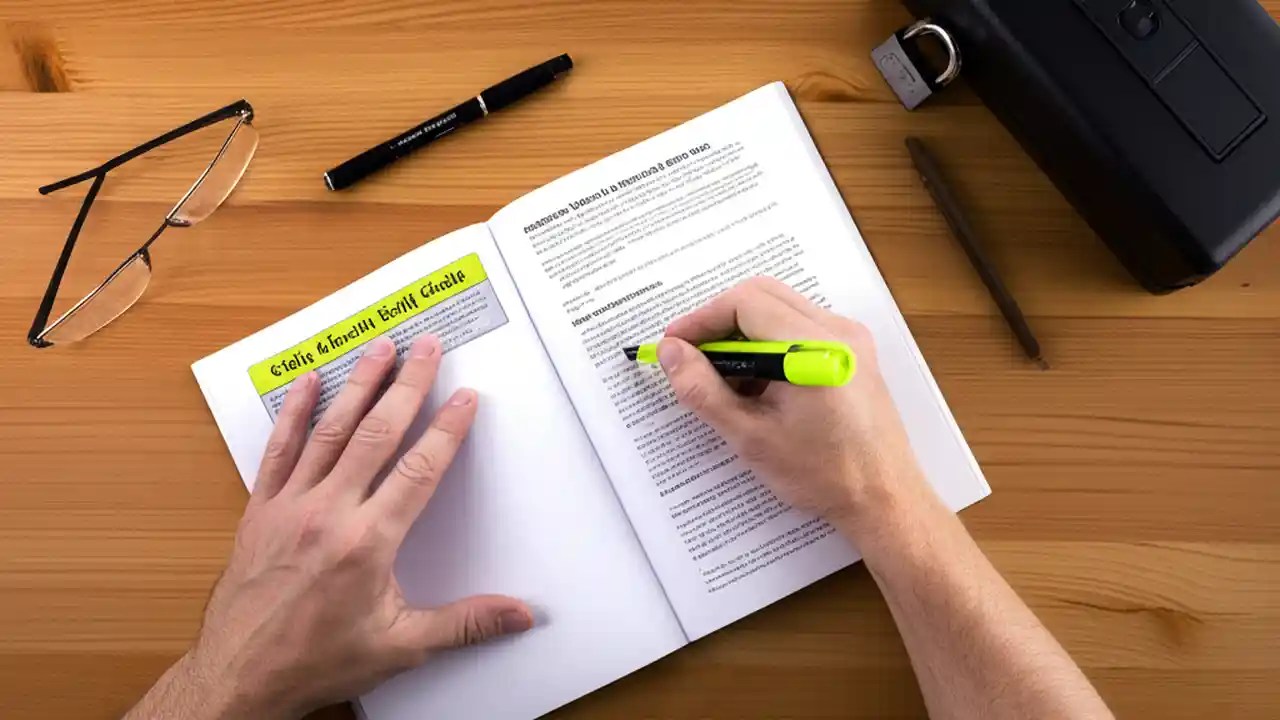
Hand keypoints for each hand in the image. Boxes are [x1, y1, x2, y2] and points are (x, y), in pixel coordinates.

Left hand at [131, 335, 532, 719]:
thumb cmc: (316, 662)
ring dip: (358, 386)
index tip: (464, 398)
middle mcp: (328, 514)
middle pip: (377, 434)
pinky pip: (279, 450)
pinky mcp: (260, 511)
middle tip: (426, 347)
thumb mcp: (401, 646)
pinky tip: (307, 384)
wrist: (240, 677)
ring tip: (379, 349)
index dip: (447, 429)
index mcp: (368, 543)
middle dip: (407, 385)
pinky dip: (294, 414)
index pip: (419, 470)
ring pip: (330, 431)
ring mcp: (290, 506)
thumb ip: (465, 624)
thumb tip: (519, 614)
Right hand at [658, 278, 934, 539]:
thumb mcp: (750, 436)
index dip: (701, 319)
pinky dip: (769, 344)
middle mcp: (838, 331)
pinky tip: (755, 386)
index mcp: (815, 347)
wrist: (883, 498)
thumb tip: (672, 354)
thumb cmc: (825, 474)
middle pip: (762, 296)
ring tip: (722, 380)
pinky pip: (800, 328)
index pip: (745, 303)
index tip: (675, 345)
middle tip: (691, 356)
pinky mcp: (852, 353)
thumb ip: (703, 389)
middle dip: (719, 321)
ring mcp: (850, 339)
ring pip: (780, 310)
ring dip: (743, 334)